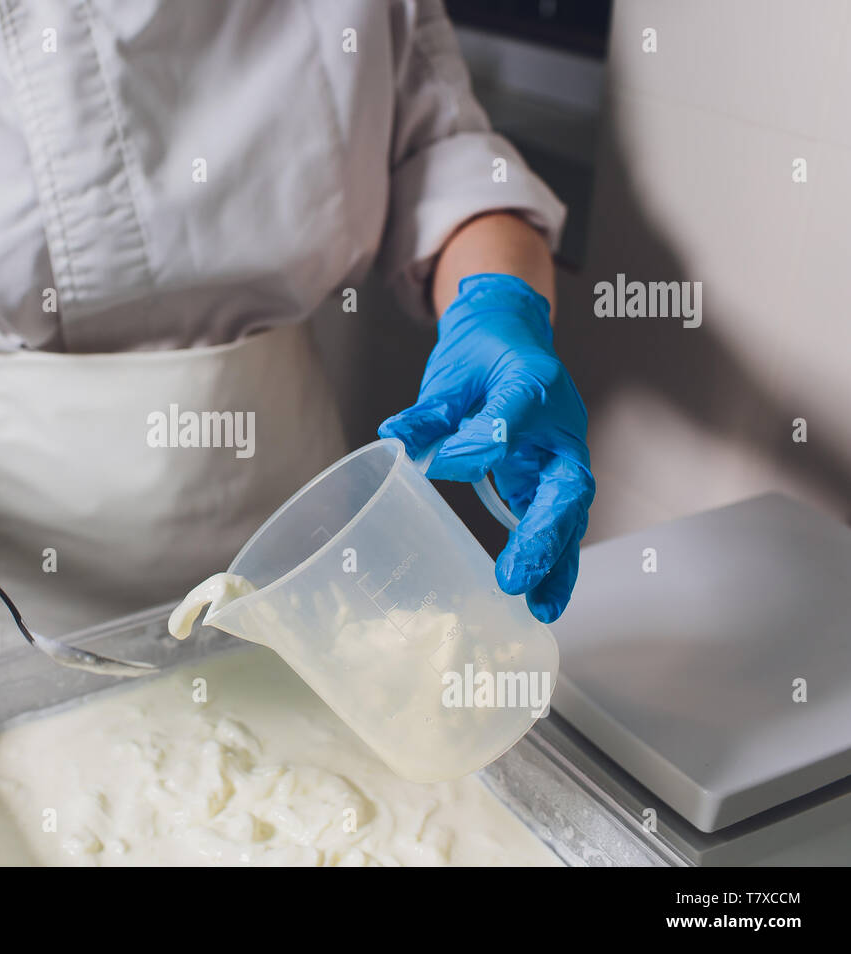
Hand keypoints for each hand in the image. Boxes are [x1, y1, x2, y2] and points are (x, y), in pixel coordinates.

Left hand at [379, 273, 594, 622]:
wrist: (510, 334)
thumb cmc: (482, 350)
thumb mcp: (452, 369)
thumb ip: (431, 409)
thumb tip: (397, 438)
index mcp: (532, 382)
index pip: (515, 411)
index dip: (488, 437)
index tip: (451, 462)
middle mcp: (558, 427)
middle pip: (565, 487)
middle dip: (543, 535)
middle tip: (517, 577)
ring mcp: (558, 457)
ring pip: (568, 516)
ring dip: (557, 563)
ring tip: (542, 608)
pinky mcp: (545, 478)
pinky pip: (555, 523)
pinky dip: (552, 561)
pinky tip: (541, 598)